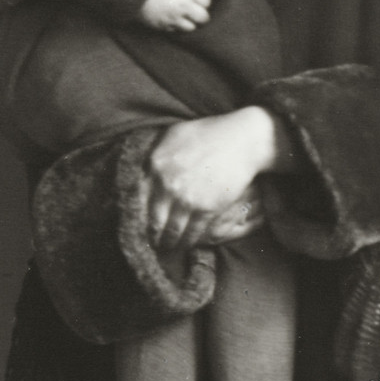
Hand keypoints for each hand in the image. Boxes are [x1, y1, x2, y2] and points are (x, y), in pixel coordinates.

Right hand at [138, 0, 211, 31]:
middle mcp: (183, 6)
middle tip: (195, 11)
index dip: (203, 1)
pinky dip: (174, 26)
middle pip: (203, 18)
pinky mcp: (162, 26)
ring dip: (188, 22)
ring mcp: (173, 18)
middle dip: (200, 15)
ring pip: (190, 28)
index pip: (207, 1)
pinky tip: (169, 18)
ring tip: (182, 16)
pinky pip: (174, 30)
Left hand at [146, 109, 280, 249]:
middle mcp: (167, 183)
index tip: (137, 225)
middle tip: (152, 243)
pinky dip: (189, 242)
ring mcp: (187, 198)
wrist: (243, 140)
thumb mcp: (174, 135)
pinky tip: (187, 244)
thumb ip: (156, 154)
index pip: (137, 199)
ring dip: (169, 242)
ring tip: (168, 247)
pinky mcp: (207, 208)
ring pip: (172, 230)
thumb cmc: (209, 133)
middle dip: (151, 235)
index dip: (136, 216)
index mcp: (155, 164)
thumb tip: (142, 171)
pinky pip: (193, 233)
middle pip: (152, 220)